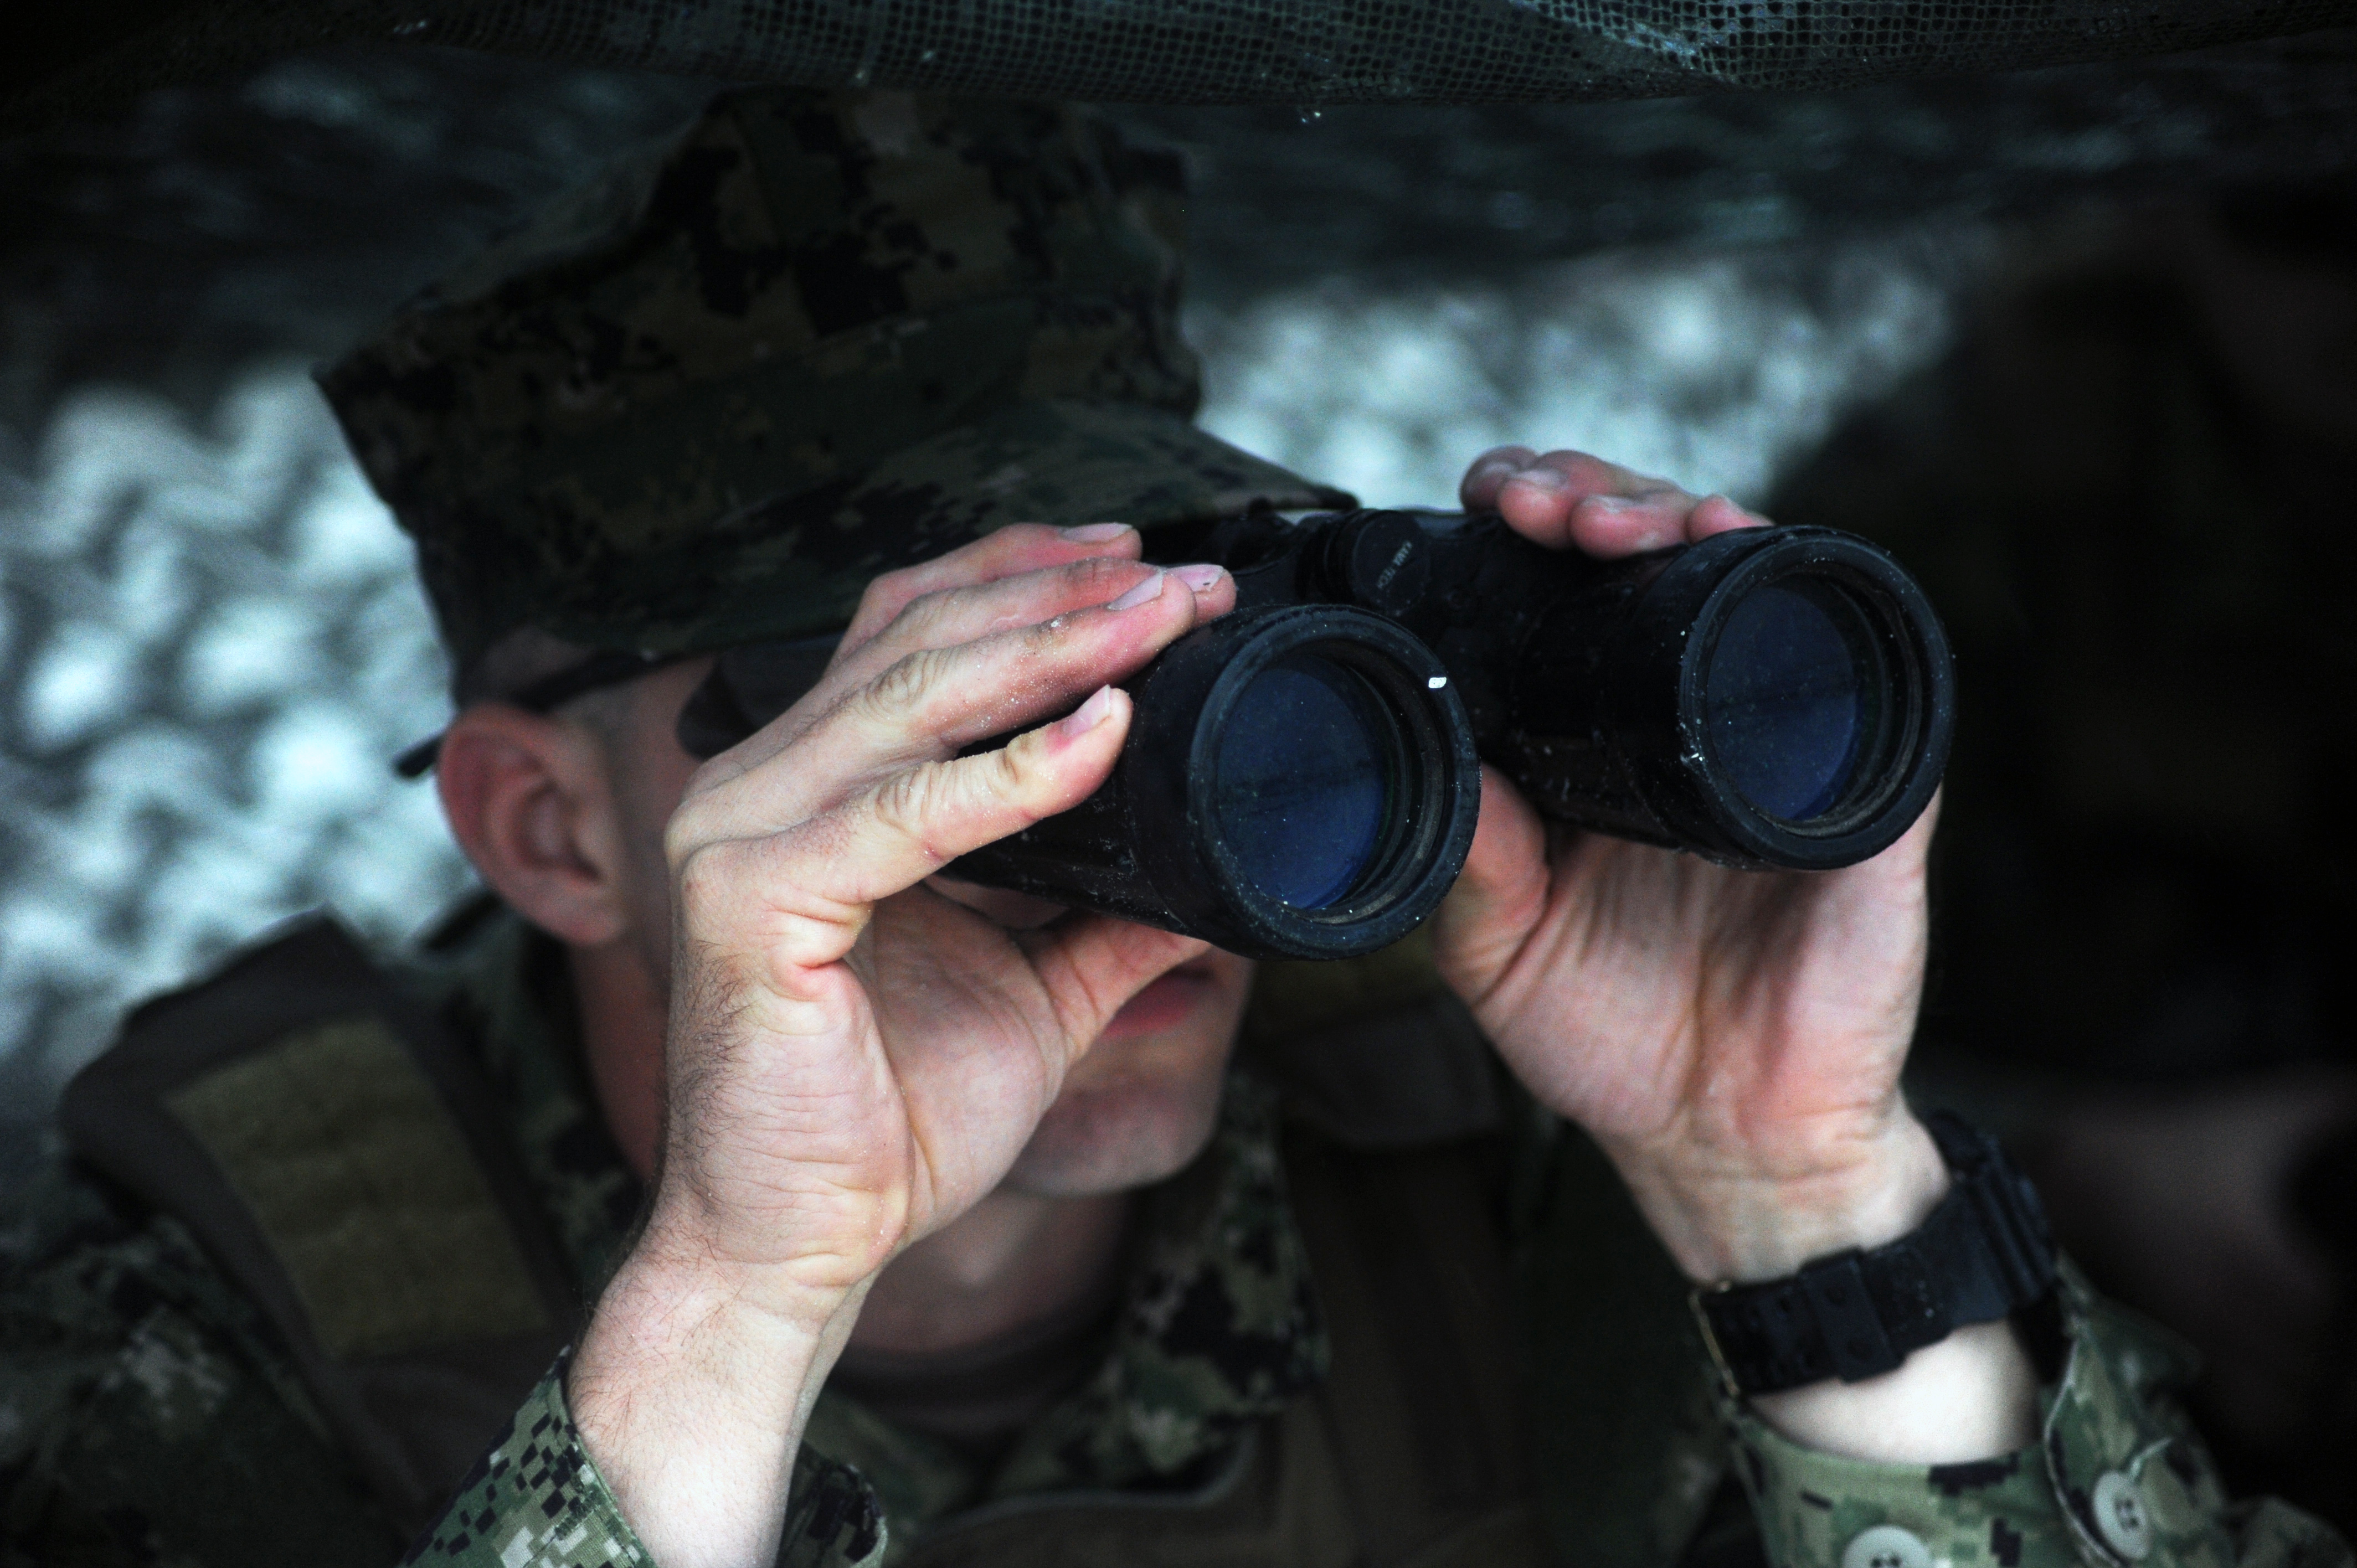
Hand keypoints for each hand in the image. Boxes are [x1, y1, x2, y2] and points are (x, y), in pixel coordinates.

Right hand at [570, 525, 1230, 1567]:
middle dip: (1069, 599)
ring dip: (1055, 648)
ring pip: (914, 697)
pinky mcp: (750, 905)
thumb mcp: (1035, 994)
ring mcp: (739, 835)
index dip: (1023, 576)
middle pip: (922, 640)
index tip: (1143, 557)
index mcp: (808, 785)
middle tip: (1193, 583)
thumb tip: (1215, 875)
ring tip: (1166, 621)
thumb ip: (1109, 921)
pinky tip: (1106, 735)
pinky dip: (1011, 772)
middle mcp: (757, 785)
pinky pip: (903, 815)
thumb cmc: (892, 1119)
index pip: (909, 628)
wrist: (800, 1245)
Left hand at [1436, 448, 2030, 1462]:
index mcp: (1594, 734)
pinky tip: (1736, 545)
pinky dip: (1794, 582)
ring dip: (1673, 513)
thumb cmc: (1610, 1033)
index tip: (1484, 506)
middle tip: (1538, 508)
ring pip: (1742, 567)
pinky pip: (1847, 653)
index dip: (1525, 525)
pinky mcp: (1861, 776)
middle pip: (1648, 550)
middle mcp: (1687, 711)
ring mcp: (1777, 733)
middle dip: (1589, 496)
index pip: (1562, 587)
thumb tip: (1416, 742)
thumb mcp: (1495, 941)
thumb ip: (1462, 851)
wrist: (1724, 1137)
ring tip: (1613, 523)